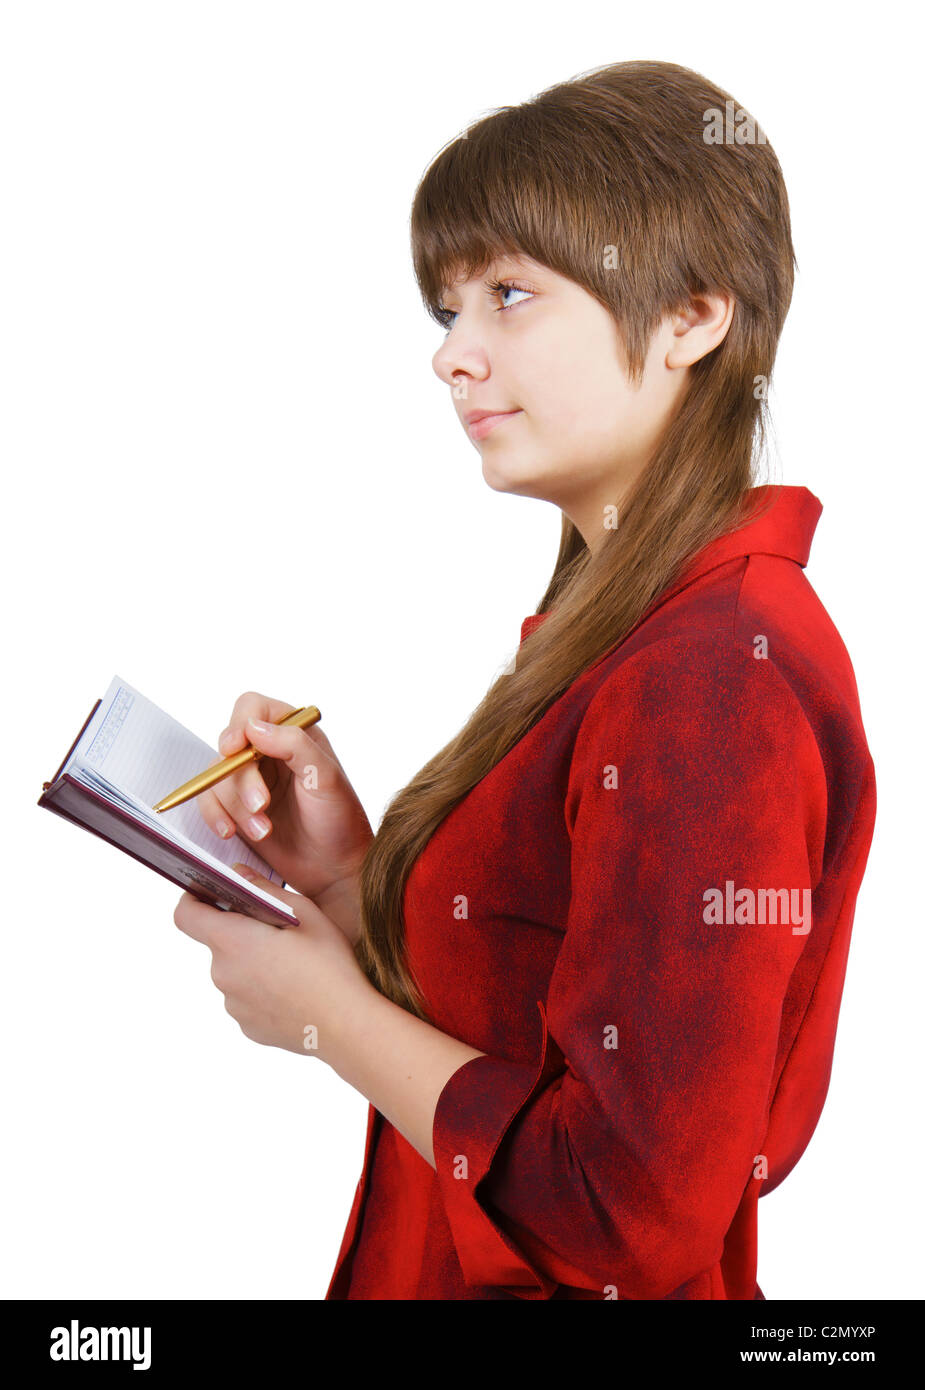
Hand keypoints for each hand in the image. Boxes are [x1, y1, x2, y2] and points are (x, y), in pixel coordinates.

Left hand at [172, 868, 375, 1059]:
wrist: (347, 1026)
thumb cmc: (330, 966)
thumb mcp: (305, 913)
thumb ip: (264, 889)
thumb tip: (239, 874)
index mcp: (233, 941)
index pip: (186, 915)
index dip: (192, 899)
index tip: (209, 893)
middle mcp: (223, 974)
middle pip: (218, 943)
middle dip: (241, 932)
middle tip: (279, 931)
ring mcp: (233, 1004)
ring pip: (234, 971)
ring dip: (252, 962)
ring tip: (293, 965)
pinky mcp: (247, 1026)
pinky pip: (247, 998)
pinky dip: (262, 990)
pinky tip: (294, 990)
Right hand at [194, 691, 373, 923]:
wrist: (335, 870)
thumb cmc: (340, 822)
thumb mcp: (325, 778)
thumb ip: (293, 745)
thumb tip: (253, 727)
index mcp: (294, 733)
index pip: (252, 709)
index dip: (238, 724)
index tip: (235, 749)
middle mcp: (269, 752)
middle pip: (229, 746)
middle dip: (241, 779)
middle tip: (262, 805)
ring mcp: (251, 780)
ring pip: (218, 777)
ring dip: (236, 807)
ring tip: (263, 831)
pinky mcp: (237, 808)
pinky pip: (210, 802)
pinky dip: (216, 817)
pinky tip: (230, 833)